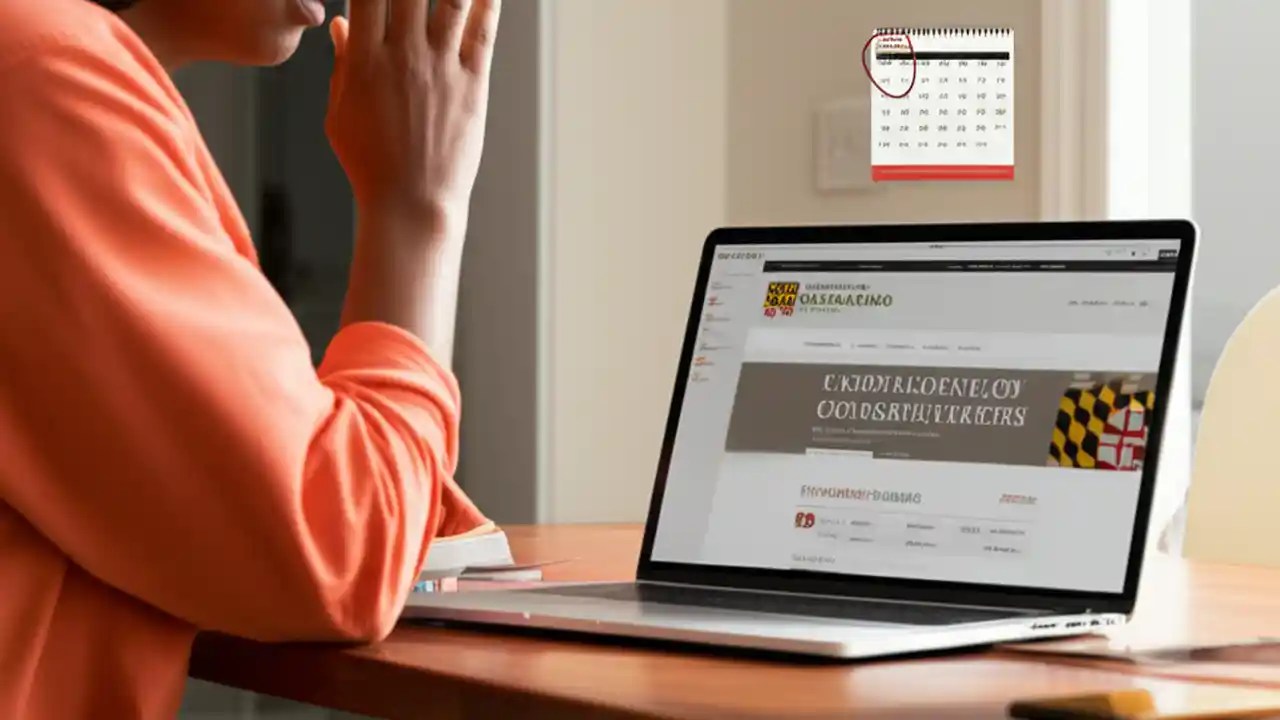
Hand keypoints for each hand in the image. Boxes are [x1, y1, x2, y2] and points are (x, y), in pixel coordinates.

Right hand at [327, 0, 500, 236]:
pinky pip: (482, 31)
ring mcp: (439, 68)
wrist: (410, 204)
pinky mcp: (472, 84)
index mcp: (364, 58)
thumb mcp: (341, 112)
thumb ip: (343, 63)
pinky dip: (488, 1)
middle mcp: (402, 55)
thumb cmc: (370, 162)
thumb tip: (341, 23)